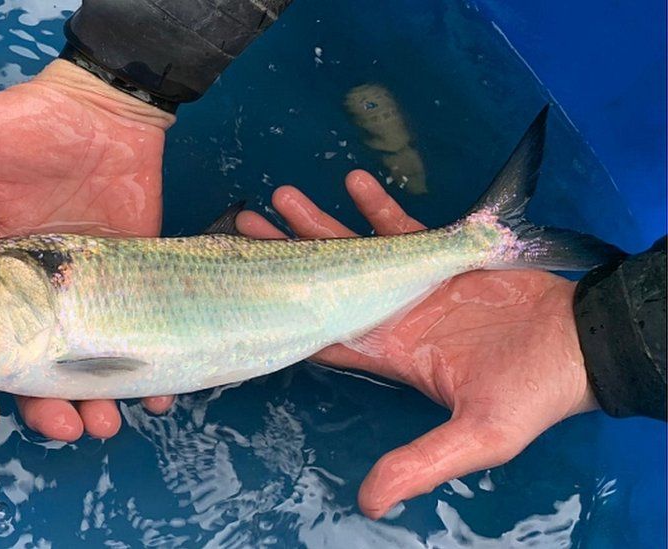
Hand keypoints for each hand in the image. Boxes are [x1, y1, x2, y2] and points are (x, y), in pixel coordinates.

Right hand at [0, 60, 175, 440]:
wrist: (104, 107)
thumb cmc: (26, 122)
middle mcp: (32, 298)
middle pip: (29, 376)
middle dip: (40, 411)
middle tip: (61, 427)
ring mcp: (82, 295)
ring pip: (82, 371)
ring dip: (90, 406)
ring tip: (101, 423)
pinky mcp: (126, 285)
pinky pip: (135, 342)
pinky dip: (147, 380)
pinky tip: (155, 399)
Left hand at [236, 170, 597, 518]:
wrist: (584, 346)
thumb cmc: (533, 393)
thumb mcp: (479, 437)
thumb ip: (421, 462)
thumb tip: (368, 505)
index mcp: (389, 353)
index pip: (322, 336)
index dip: (284, 316)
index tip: (246, 293)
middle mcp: (392, 316)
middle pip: (323, 283)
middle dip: (286, 256)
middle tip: (246, 227)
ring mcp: (413, 283)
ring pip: (355, 249)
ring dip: (321, 224)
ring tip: (283, 197)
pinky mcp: (442, 257)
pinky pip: (403, 227)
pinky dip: (378, 206)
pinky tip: (353, 183)